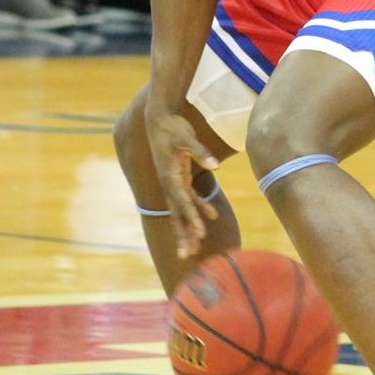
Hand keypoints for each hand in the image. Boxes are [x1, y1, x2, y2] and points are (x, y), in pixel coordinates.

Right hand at [144, 102, 220, 257]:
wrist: (159, 118)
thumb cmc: (172, 126)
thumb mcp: (186, 136)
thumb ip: (200, 151)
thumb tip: (215, 164)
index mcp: (169, 176)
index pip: (182, 201)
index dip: (191, 217)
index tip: (200, 233)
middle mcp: (169, 183)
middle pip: (177, 214)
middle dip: (182, 235)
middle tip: (186, 256)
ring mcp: (172, 182)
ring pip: (181, 210)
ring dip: (188, 228)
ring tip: (194, 249)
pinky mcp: (178, 177)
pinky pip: (188, 198)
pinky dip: (199, 207)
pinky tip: (212, 216)